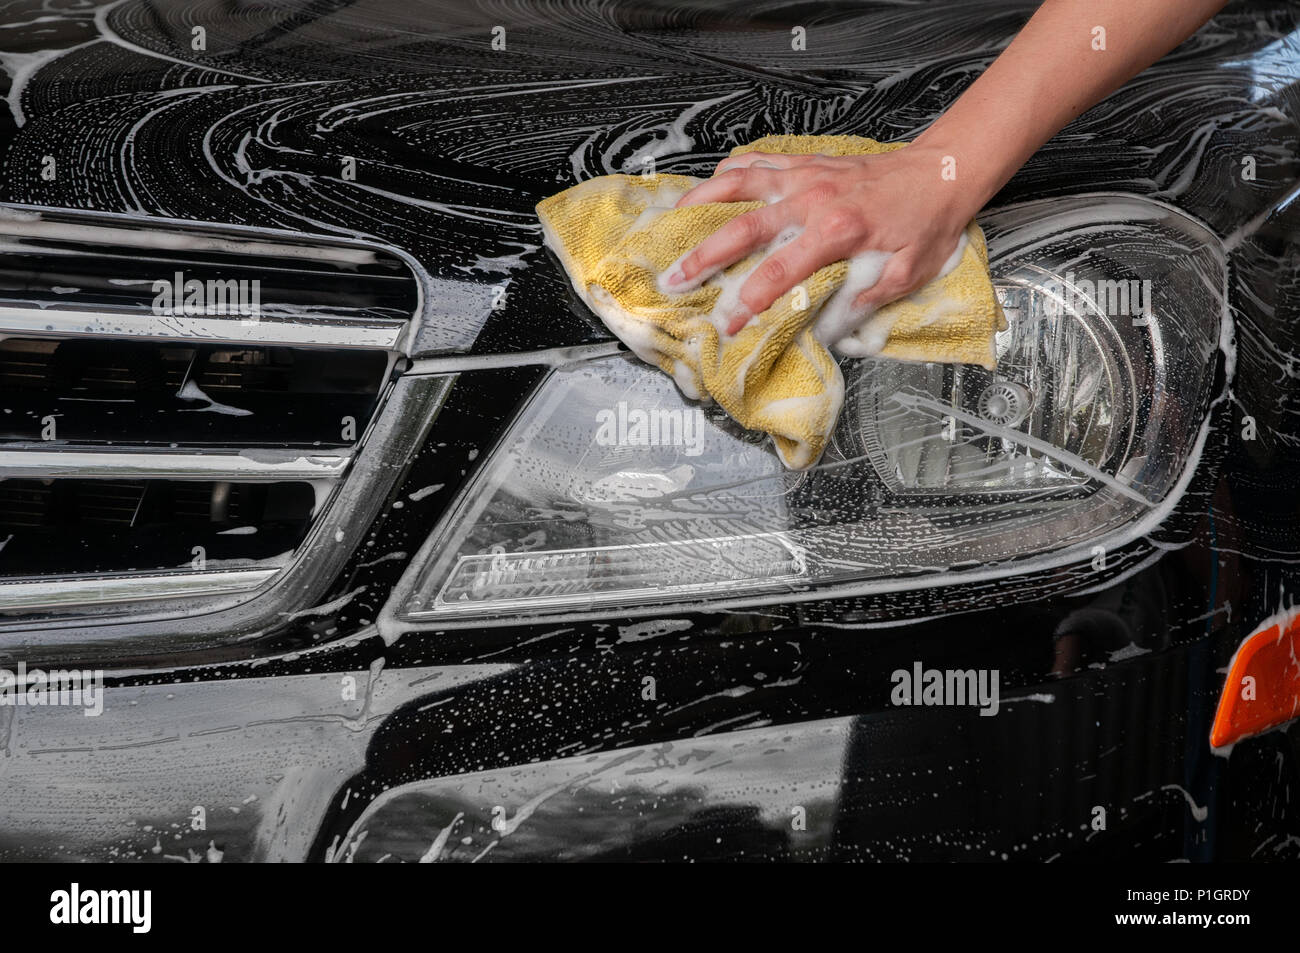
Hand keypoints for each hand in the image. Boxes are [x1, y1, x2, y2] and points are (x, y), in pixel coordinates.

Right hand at [661, 145, 983, 335]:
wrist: (942, 171)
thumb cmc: (926, 222)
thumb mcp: (906, 274)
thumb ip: (863, 302)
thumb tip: (828, 330)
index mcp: (837, 232)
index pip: (778, 274)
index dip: (748, 302)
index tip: (727, 323)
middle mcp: (813, 200)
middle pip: (743, 228)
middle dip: (703, 257)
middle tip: (674, 279)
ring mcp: (805, 176)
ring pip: (740, 184)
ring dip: (702, 202)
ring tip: (673, 221)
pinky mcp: (806, 162)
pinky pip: (759, 161)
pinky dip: (731, 171)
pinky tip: (712, 184)